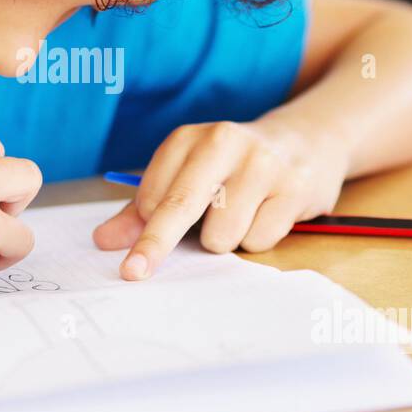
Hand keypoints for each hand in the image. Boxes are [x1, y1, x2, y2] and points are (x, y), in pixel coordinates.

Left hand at [93, 118, 349, 278]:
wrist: (307, 140)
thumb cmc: (233, 167)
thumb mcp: (187, 176)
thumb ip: (144, 209)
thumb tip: (104, 240)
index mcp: (188, 139)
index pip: (151, 195)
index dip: (145, 229)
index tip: (132, 258)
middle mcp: (223, 142)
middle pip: (180, 206)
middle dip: (155, 244)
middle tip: (134, 272)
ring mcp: (262, 164)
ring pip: (222, 234)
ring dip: (225, 238)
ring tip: (241, 213)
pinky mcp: (295, 187)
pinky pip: (259, 240)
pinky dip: (257, 237)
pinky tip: (268, 212)